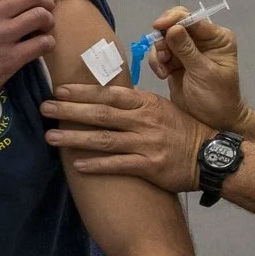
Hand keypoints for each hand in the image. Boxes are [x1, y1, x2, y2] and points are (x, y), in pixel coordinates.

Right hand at [0, 0, 56, 123]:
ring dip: (49, 22)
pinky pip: (42, 43)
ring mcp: (1, 36)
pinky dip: (47, 43)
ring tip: (44, 30)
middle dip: (47, 1)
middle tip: (50, 11)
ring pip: (41, 16)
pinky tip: (42, 47)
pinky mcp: (10, 59)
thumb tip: (5, 4)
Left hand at [42, 84, 210, 192]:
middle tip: (45, 108)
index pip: (110, 94)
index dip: (83, 91)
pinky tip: (77, 165)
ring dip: (75, 137)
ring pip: (105, 139)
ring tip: (51, 136)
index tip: (60, 90)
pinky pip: (118, 165)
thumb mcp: (162, 108)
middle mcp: (144, 120)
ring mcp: (147, 143)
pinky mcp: (150, 166)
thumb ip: (135, 104)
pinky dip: (97, 165)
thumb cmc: (183, 130)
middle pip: (101, 113)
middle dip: (70, 110)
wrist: (209, 156)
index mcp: (147, 103)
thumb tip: (106, 96)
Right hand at [146, 6, 245, 132]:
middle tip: (162, 52)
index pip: (193, 20)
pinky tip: (163, 75)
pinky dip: (157, 62)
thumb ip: (187, 50)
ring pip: (164, 39)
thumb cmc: (217, 98)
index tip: (159, 27)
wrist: (213, 121)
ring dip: (159, 52)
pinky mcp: (174, 61)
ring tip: (164, 69)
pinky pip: (159, 53)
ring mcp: (187, 50)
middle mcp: (202, 40)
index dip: (175, 19)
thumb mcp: (203, 73)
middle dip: (164, 37)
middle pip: (175, 24)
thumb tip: (173, 28)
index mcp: (217, 38)